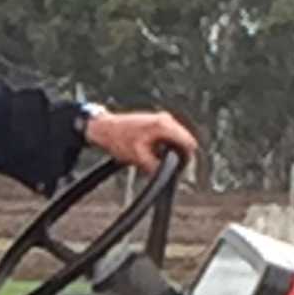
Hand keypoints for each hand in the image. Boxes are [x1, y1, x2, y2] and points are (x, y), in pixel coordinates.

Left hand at [83, 108, 198, 172]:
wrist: (104, 128)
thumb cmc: (118, 140)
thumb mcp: (139, 158)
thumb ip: (157, 167)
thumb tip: (169, 175)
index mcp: (164, 125)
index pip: (189, 143)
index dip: (186, 159)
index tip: (177, 170)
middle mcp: (166, 120)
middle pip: (185, 142)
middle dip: (178, 156)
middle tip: (163, 168)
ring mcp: (162, 120)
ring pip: (177, 141)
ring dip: (171, 153)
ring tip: (154, 161)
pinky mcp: (157, 123)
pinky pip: (169, 139)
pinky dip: (164, 148)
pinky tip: (152, 155)